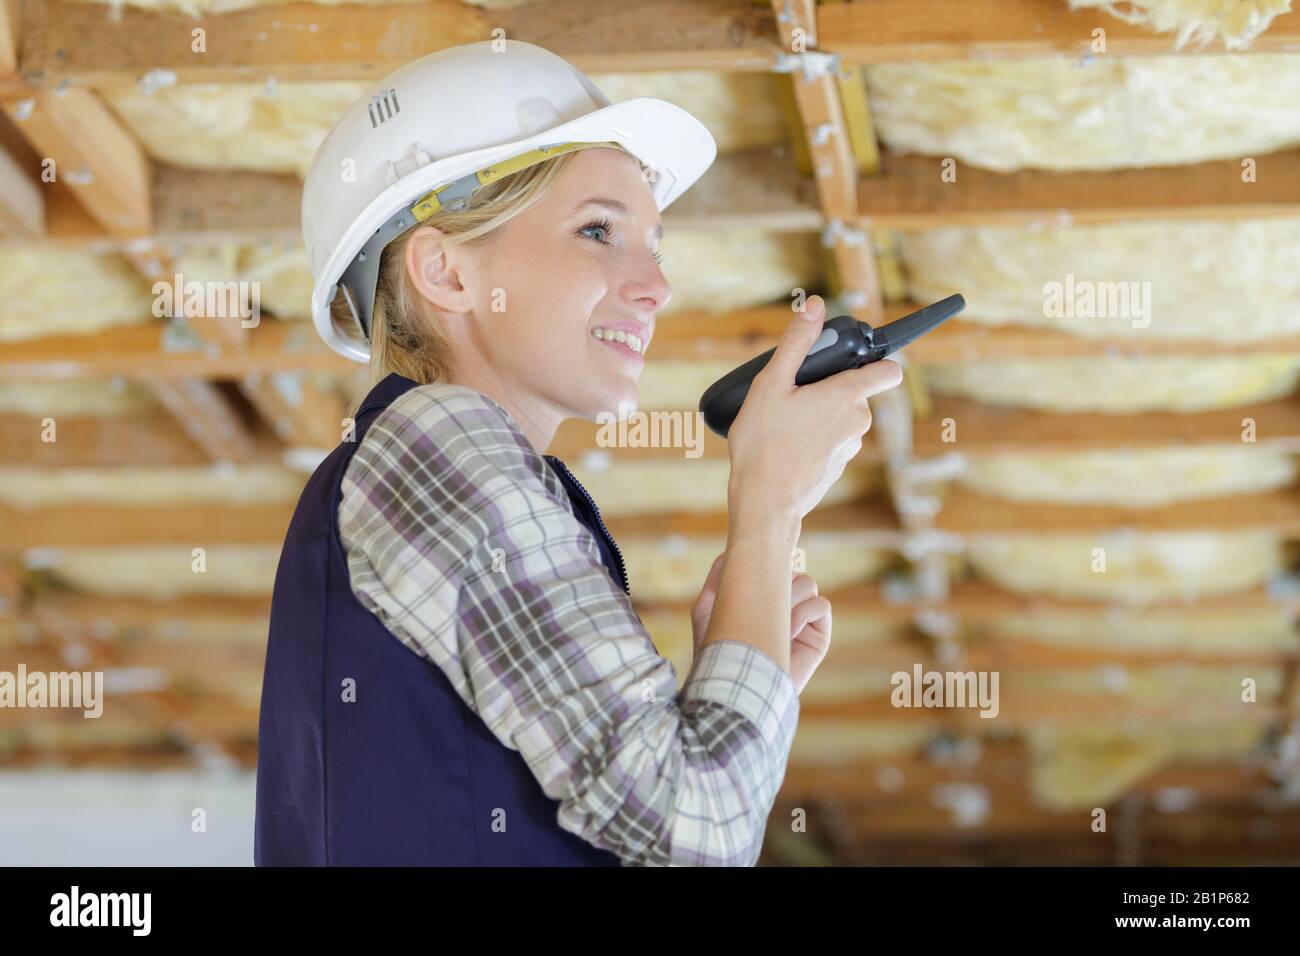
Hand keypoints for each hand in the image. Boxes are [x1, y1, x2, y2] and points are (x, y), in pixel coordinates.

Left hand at [690, 553, 832, 694]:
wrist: (736, 686)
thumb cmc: (717, 649)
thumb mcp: (706, 606)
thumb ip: (718, 575)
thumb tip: (733, 548)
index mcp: (762, 595)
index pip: (776, 564)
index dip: (771, 561)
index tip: (760, 564)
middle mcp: (785, 603)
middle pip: (793, 569)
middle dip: (777, 581)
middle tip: (763, 598)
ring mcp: (803, 619)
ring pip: (807, 583)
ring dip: (788, 601)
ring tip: (770, 626)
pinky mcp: (819, 636)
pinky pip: (821, 605)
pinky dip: (804, 614)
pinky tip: (787, 633)